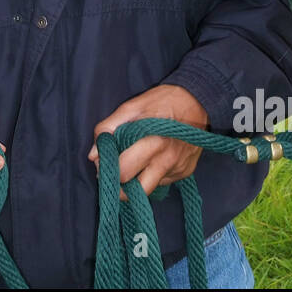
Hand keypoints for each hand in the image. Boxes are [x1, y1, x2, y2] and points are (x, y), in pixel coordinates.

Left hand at [89, 85, 208, 196]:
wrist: (198, 101)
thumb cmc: (162, 101)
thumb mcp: (132, 107)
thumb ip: (109, 128)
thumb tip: (93, 155)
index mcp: (153, 143)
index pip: (123, 172)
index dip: (108, 170)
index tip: (104, 164)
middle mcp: (167, 161)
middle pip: (135, 191)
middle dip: (120, 184)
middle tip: (115, 171)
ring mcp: (178, 169)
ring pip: (149, 189)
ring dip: (136, 183)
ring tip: (133, 165)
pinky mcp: (185, 173)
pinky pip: (162, 181)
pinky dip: (152, 174)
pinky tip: (153, 158)